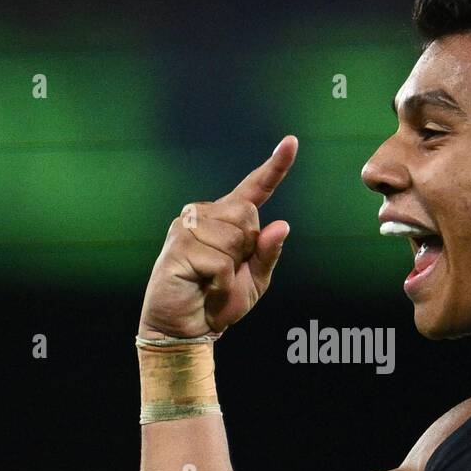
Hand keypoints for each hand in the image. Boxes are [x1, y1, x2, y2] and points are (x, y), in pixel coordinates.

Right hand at [138, 135, 297, 338]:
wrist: (185, 329)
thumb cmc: (217, 303)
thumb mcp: (254, 281)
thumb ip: (268, 254)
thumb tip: (281, 225)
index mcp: (226, 219)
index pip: (254, 189)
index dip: (275, 167)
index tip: (291, 141)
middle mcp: (204, 215)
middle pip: (248, 216)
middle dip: (247, 251)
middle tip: (225, 274)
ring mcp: (187, 228)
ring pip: (235, 238)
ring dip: (232, 270)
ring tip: (211, 283)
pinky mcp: (178, 247)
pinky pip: (221, 262)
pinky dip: (221, 284)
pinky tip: (205, 289)